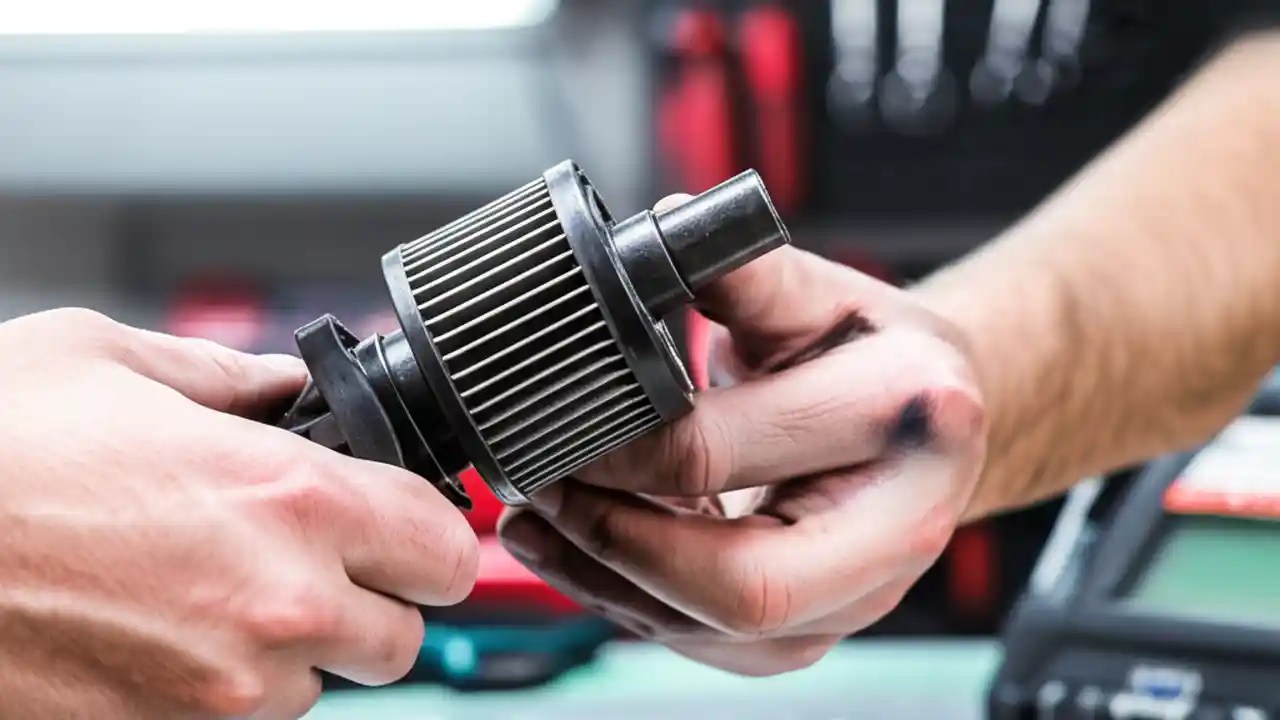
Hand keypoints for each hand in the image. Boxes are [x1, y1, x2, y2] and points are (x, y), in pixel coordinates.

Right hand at [0, 309, 477, 718]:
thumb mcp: (110, 360)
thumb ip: (230, 375)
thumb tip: (285, 383)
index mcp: (288, 498)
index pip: (444, 546)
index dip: (431, 532)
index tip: (406, 521)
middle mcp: (275, 606)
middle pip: (404, 635)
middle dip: (374, 597)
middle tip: (317, 555)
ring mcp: (218, 688)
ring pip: (322, 684)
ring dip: (297, 644)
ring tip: (217, 584)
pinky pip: (240, 717)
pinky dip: (228, 680)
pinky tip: (166, 623)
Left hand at [498, 228, 985, 675]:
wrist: (934, 424)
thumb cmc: (879, 356)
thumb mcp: (821, 292)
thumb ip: (739, 272)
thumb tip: (658, 235)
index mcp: (910, 414)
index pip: (723, 452)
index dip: (617, 448)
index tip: (555, 424)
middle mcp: (902, 524)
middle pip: (736, 584)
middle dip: (611, 542)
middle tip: (542, 490)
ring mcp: (862, 595)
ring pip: (712, 628)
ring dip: (604, 578)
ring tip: (541, 521)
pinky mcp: (818, 630)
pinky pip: (709, 642)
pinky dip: (631, 600)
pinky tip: (583, 555)